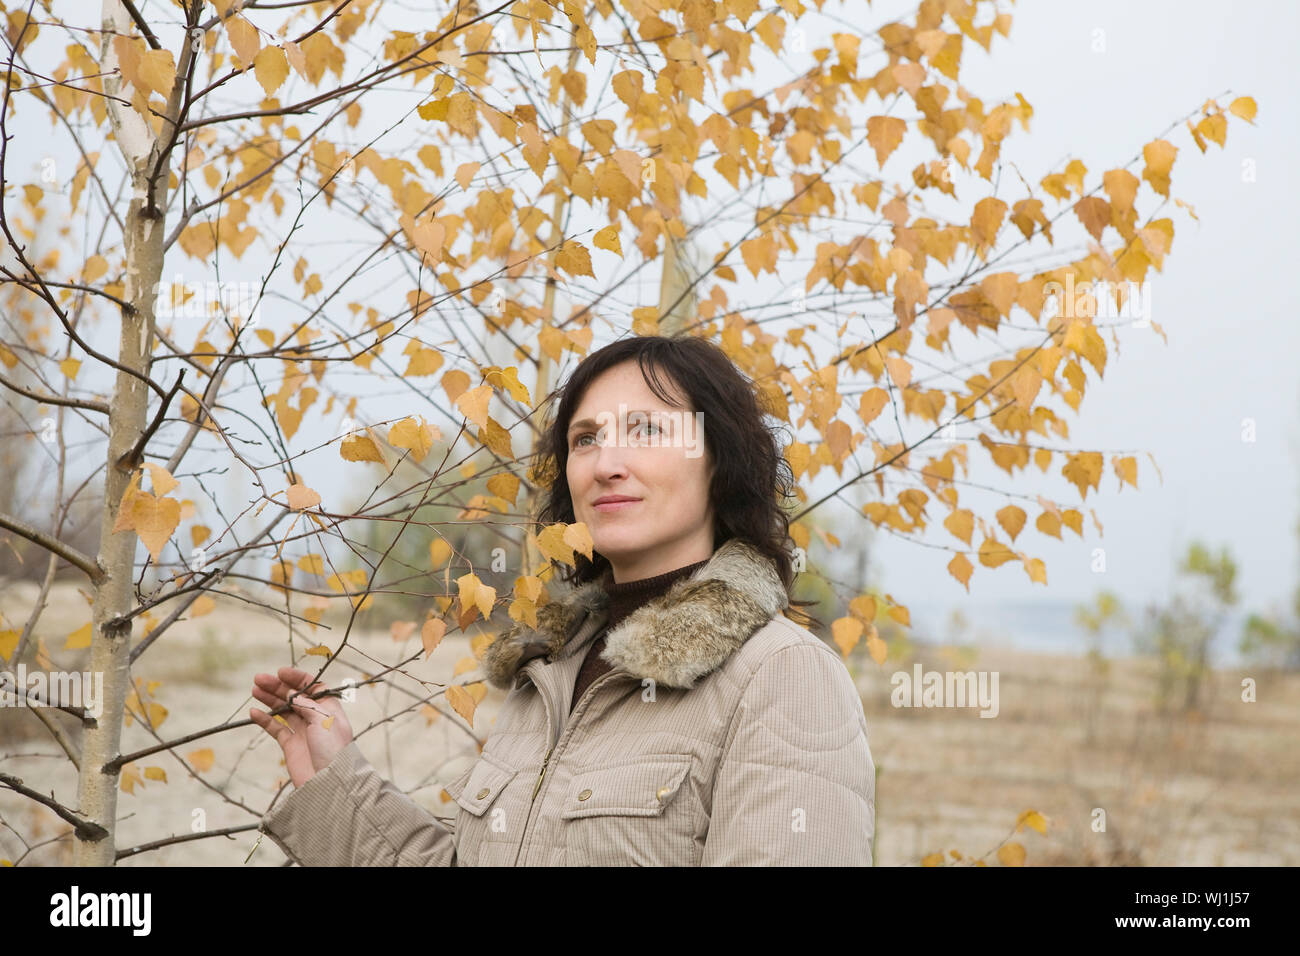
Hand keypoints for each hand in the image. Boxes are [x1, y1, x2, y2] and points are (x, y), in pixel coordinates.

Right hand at [249, 666, 353, 788]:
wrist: (329, 782)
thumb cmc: (333, 749)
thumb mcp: (323, 720)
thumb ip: (306, 705)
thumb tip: (291, 693)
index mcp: (328, 708)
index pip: (311, 687)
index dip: (296, 679)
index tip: (280, 672)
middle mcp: (315, 717)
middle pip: (294, 697)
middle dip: (277, 687)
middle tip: (259, 679)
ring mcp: (302, 731)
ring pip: (283, 710)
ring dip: (269, 699)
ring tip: (255, 690)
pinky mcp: (290, 745)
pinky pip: (275, 728)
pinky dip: (265, 719)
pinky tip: (254, 712)